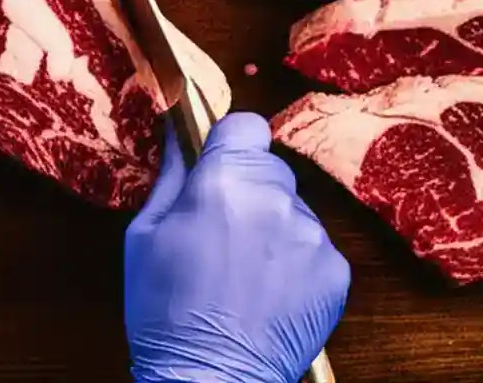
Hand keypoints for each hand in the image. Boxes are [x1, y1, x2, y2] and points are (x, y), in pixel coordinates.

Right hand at [124, 113, 350, 382]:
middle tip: (218, 232)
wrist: (208, 380)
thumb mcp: (146, 234)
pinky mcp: (336, 271)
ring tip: (242, 272)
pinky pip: (313, 246)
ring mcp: (312, 236)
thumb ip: (172, 173)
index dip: (228, 143)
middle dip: (246, 189)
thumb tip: (177, 127)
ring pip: (291, 209)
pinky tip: (266, 291)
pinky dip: (294, 261)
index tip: (216, 167)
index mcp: (225, 181)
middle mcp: (276, 200)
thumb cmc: (166, 311)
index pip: (246, 124)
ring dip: (271, 227)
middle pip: (269, 169)